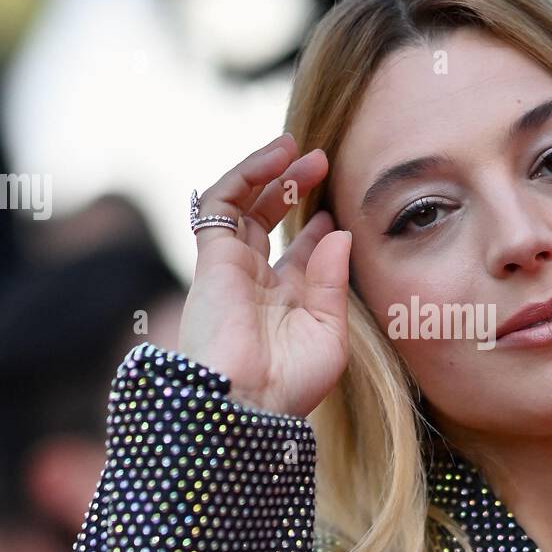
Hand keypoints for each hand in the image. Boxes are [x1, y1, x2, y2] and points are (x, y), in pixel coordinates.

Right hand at [177, 131, 350, 417]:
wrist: (248, 401)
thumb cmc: (290, 383)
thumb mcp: (329, 333)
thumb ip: (334, 282)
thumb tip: (339, 233)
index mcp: (285, 303)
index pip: (299, 252)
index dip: (318, 226)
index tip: (338, 210)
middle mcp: (256, 281)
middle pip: (269, 221)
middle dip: (294, 189)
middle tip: (322, 162)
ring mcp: (231, 267)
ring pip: (243, 204)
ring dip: (268, 173)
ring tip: (296, 150)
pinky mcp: (212, 257)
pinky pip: (221, 202)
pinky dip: (246, 175)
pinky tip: (274, 159)